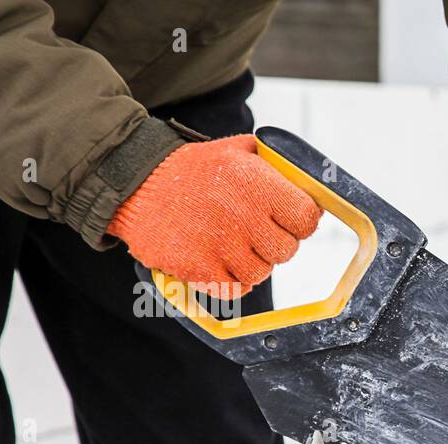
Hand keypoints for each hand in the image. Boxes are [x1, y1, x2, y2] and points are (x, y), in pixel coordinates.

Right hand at [107, 134, 321, 295]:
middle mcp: (241, 213)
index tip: (285, 221)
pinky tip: (217, 261)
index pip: (307, 219)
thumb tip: (314, 190)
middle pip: (286, 250)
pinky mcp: (198, 268)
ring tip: (227, 242)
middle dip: (273, 243)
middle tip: (250, 231)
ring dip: (250, 263)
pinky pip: (235, 289)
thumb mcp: (235, 151)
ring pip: (261, 273)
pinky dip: (230, 281)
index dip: (299, 223)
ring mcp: (220, 244)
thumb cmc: (190, 170)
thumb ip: (275, 166)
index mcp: (255, 182)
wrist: (133, 184)